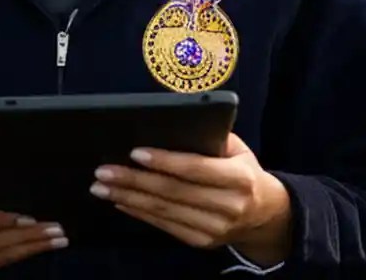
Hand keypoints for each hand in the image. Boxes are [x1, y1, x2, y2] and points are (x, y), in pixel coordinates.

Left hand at [88, 132, 291, 264]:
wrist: (263, 214)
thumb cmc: (242, 171)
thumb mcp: (237, 149)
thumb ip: (211, 136)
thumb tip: (173, 124)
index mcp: (239, 178)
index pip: (196, 169)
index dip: (164, 161)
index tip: (135, 152)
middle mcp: (229, 206)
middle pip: (173, 192)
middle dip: (134, 180)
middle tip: (103, 171)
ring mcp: (215, 229)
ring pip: (164, 211)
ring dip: (128, 198)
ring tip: (101, 186)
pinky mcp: (201, 241)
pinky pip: (164, 226)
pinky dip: (138, 213)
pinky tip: (120, 201)